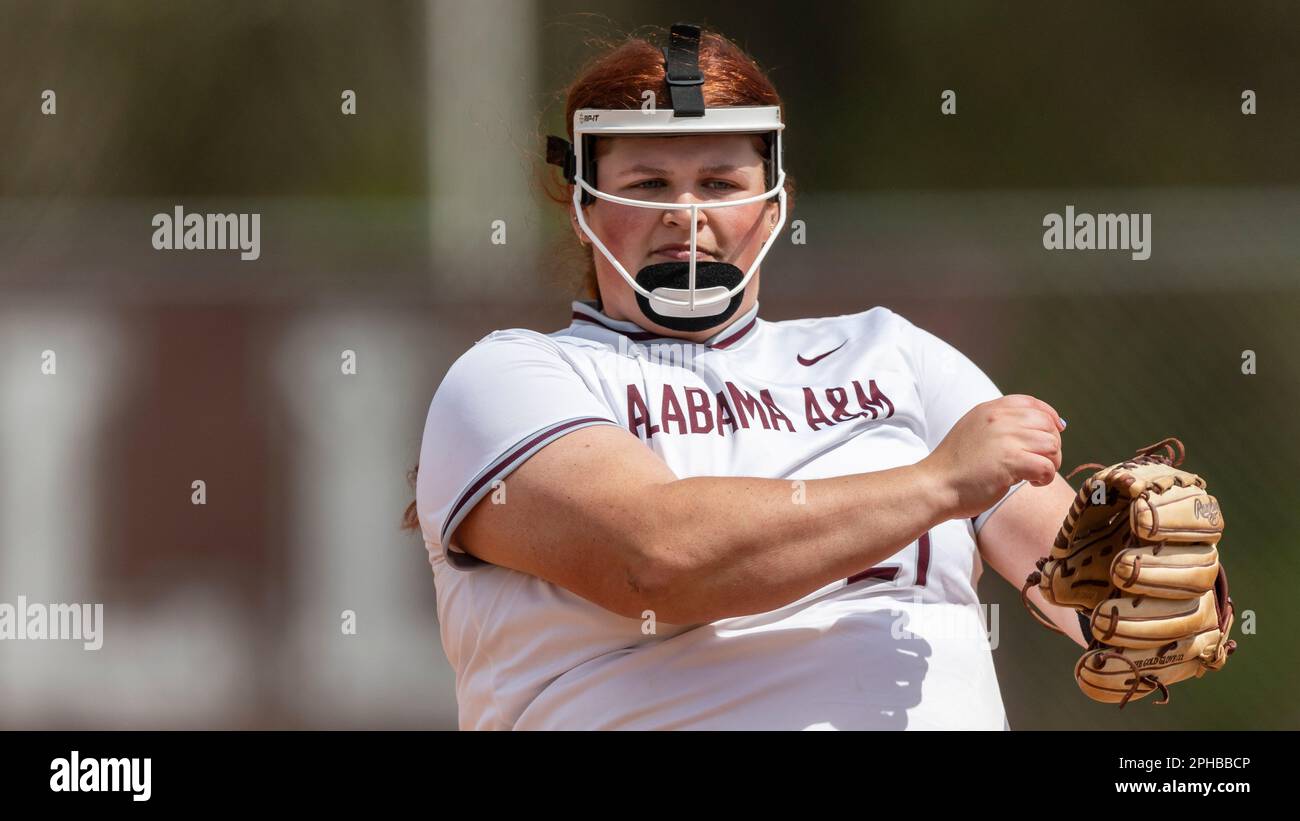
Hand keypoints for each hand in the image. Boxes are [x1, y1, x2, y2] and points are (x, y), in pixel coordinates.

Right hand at [921, 394, 1064, 519]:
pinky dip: (1046, 477)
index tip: (1055, 431)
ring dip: (1051, 462)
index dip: (1050, 417)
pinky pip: (1047, 466)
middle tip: (1039, 462)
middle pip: (1047, 425)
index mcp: (990, 409)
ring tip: (1035, 474)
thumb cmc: (955, 465)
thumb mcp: (973, 429)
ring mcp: (1006, 439)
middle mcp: (999, 419)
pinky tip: (1032, 483)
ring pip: (1052, 445)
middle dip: (1051, 445)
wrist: (935, 485)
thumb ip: (999, 424)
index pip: (1033, 404)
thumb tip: (1038, 425)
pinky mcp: (1011, 461)